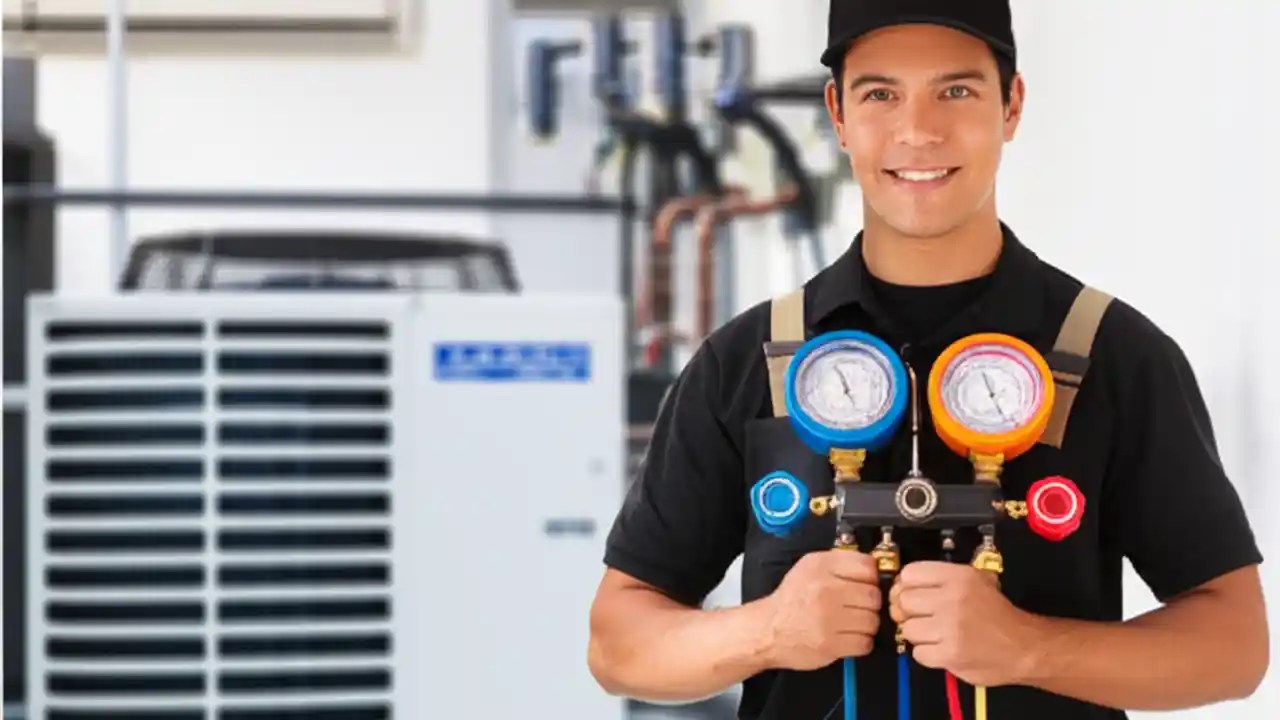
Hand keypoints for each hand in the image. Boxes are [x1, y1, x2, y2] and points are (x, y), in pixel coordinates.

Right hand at [762, 549, 881, 670]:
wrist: (767, 630)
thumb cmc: (791, 601)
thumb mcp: (809, 569)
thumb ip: (839, 564)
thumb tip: (874, 569)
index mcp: (820, 566)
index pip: (867, 566)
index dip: (870, 578)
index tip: (864, 585)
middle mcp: (824, 589)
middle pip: (873, 595)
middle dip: (869, 604)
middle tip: (856, 607)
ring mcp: (828, 618)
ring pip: (872, 621)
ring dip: (865, 625)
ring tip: (849, 623)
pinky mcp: (830, 644)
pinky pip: (865, 643)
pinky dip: (860, 643)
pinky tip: (846, 637)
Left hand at [889, 561, 1041, 686]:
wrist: (1025, 646)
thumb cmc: (999, 616)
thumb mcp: (977, 580)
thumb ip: (942, 578)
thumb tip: (903, 583)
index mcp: (958, 577)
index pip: (910, 574)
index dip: (905, 585)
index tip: (909, 593)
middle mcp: (952, 599)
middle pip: (904, 601)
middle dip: (909, 610)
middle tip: (921, 616)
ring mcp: (950, 628)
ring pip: (908, 628)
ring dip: (918, 634)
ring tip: (935, 634)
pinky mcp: (950, 654)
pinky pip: (918, 652)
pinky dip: (926, 653)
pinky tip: (941, 648)